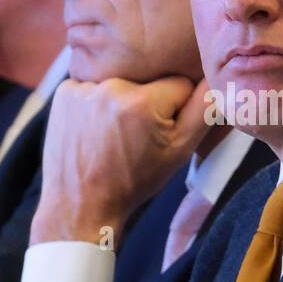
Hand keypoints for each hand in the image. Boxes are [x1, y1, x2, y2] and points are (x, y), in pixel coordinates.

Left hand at [30, 77, 210, 245]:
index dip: (177, 109)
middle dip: (149, 101)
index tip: (161, 132)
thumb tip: (218, 77)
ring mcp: (83, 88)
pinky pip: (94, 84)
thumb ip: (205, 110)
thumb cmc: (133, 181)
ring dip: (123, 99)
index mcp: (143, 102)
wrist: (81, 205)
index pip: (180, 83)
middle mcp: (112, 87)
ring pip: (123, 80)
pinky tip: (94, 127)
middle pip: (149, 79)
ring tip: (114, 133)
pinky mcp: (64, 92)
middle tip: (136, 136)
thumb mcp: (179, 152)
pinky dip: (97, 100)